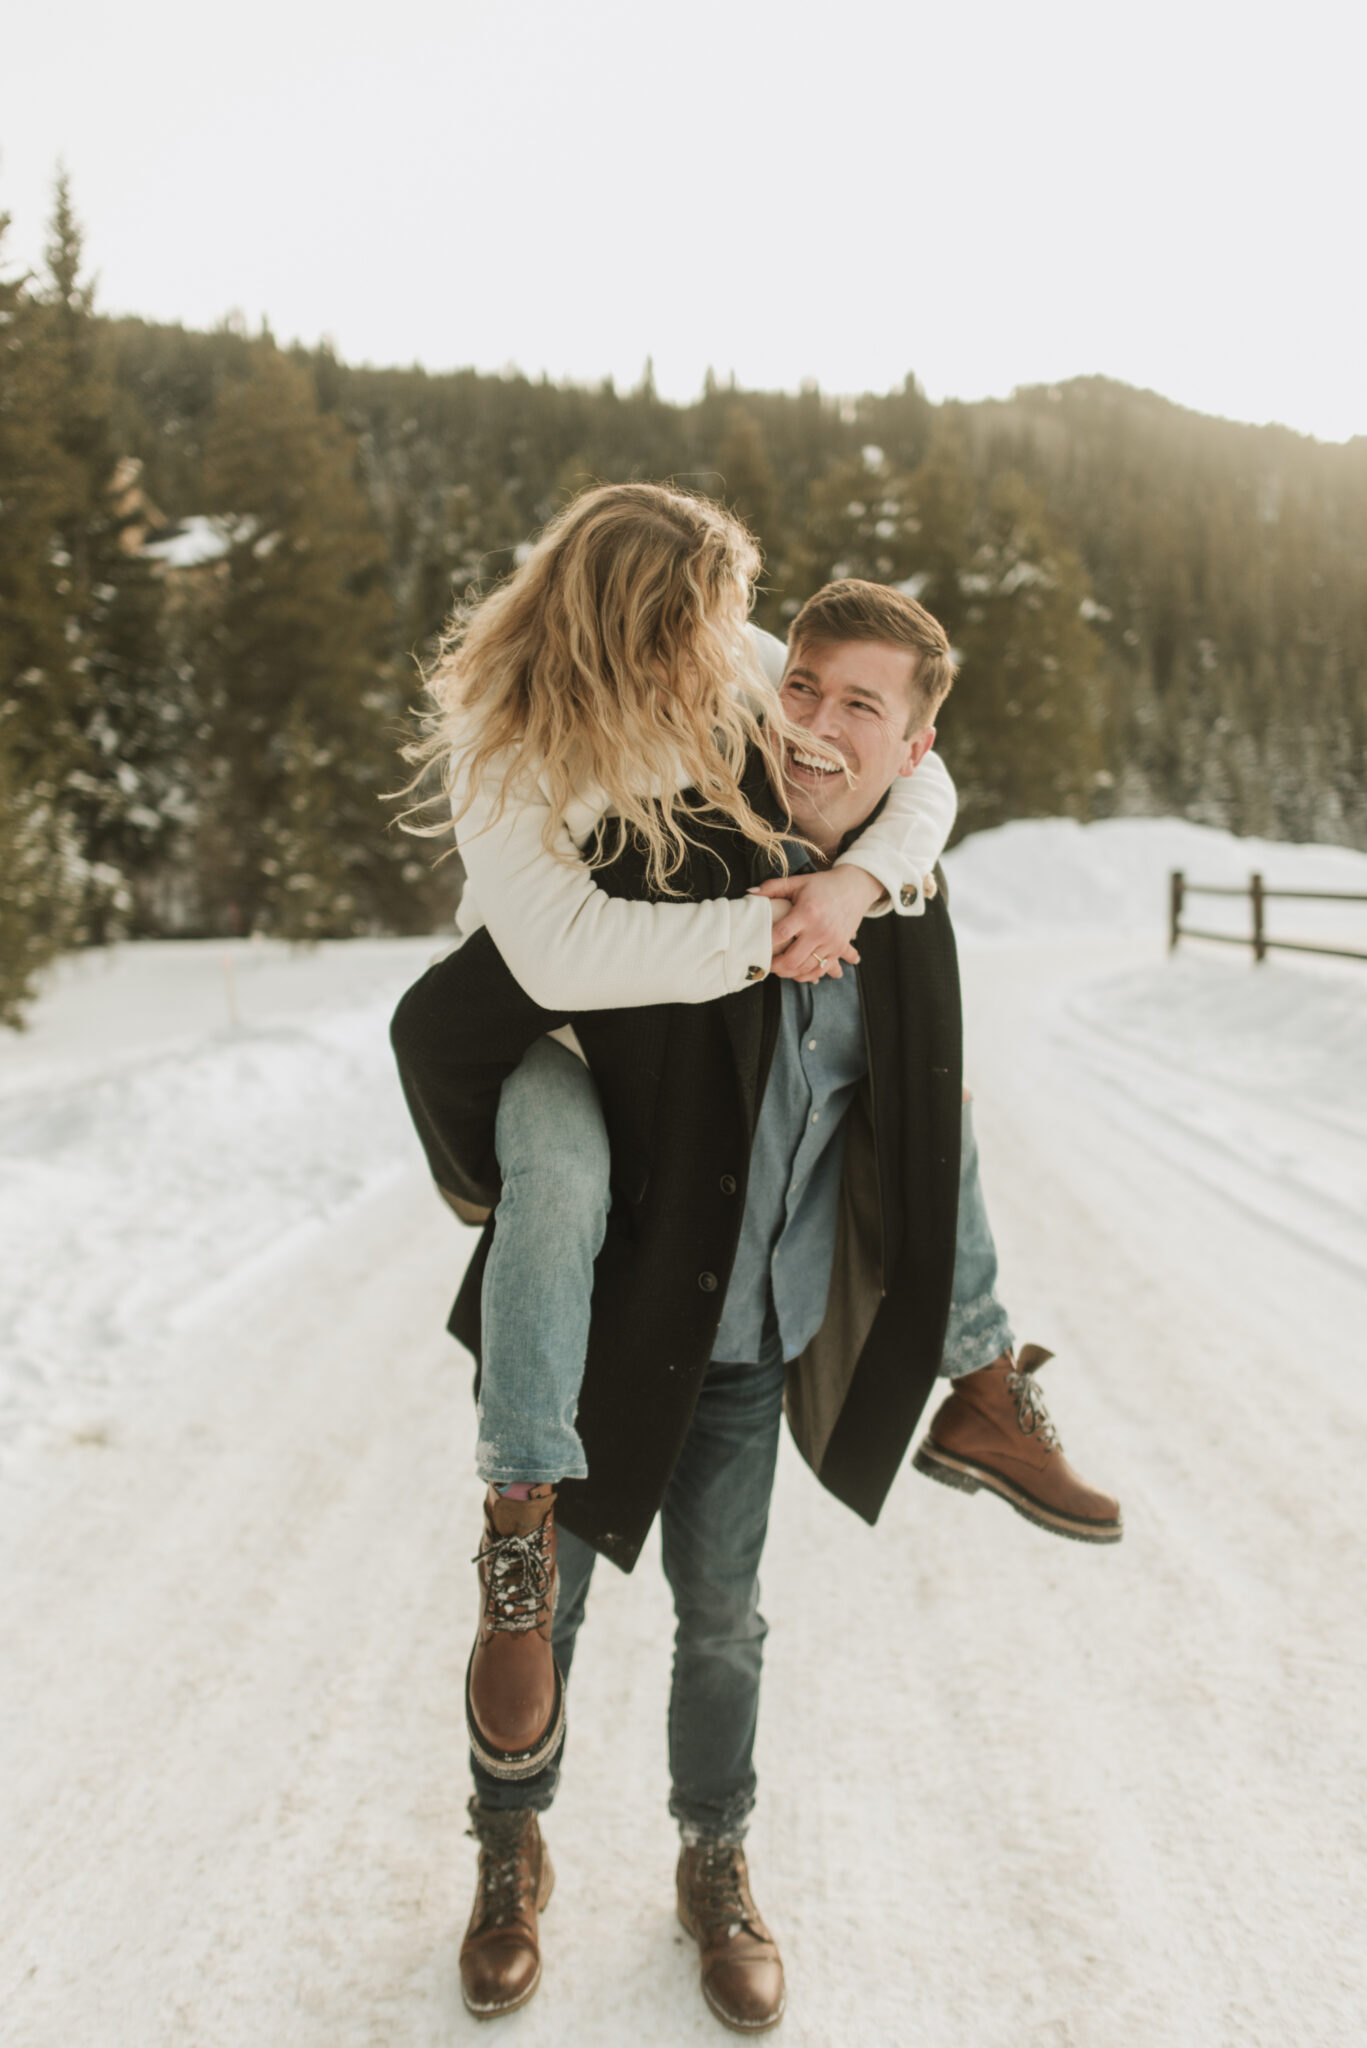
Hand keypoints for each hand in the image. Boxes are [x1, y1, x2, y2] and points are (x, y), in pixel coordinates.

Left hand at [751, 865, 885, 981]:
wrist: (855, 887)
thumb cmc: (822, 884)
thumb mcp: (798, 882)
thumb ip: (772, 887)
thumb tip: (749, 893)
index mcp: (807, 912)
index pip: (780, 935)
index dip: (765, 944)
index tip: (754, 947)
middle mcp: (820, 930)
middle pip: (792, 959)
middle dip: (775, 966)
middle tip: (765, 964)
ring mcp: (832, 942)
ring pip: (806, 968)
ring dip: (789, 973)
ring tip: (778, 968)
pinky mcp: (839, 948)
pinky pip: (821, 969)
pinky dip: (807, 975)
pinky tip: (796, 973)